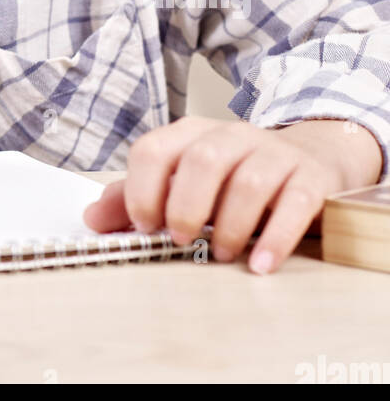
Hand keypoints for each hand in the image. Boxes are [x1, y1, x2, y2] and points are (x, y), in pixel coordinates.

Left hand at [81, 115, 382, 273]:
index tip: (145, 227)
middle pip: (201, 161)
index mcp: (190, 135)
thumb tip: (91, 219)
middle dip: (186, 207)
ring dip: (230, 226)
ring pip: (248, 182)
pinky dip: (276, 238)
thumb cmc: (231, 178)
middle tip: (183, 241)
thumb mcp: (182, 182)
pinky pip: (295, 203)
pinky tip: (260, 265)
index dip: (142, 191)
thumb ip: (134, 199)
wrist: (308, 160)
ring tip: (223, 256)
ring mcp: (273, 153)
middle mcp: (230, 136)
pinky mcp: (309, 177)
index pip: (153, 150)